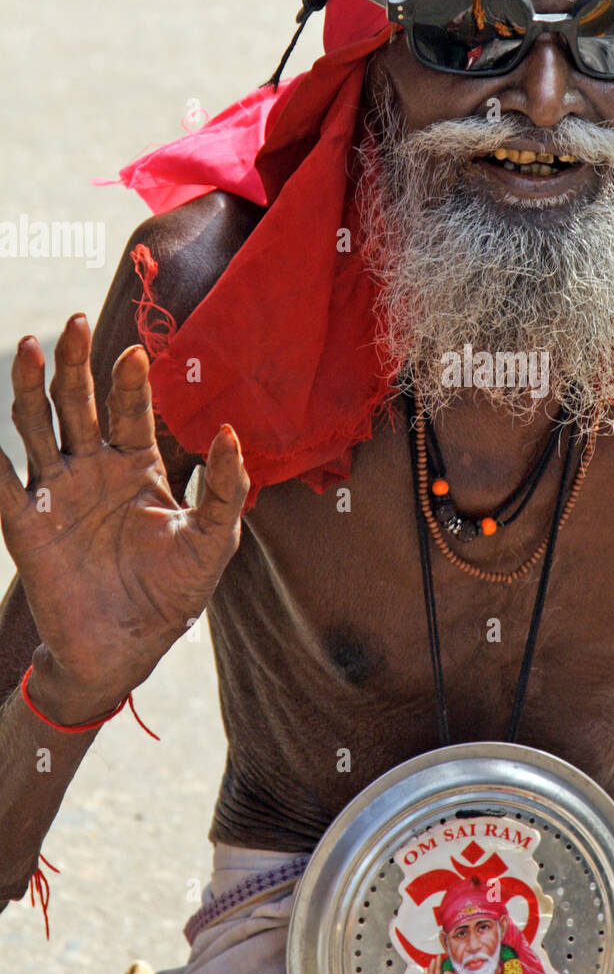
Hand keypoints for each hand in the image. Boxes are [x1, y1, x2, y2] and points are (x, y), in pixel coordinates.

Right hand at [0, 315, 249, 719]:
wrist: (127, 648)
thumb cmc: (175, 592)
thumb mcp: (214, 540)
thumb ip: (225, 488)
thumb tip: (230, 433)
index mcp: (137, 465)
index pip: (130, 409)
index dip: (130, 380)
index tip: (135, 353)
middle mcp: (92, 468)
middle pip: (78, 402)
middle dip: (75, 363)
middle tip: (73, 324)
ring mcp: (55, 492)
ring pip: (37, 426)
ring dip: (32, 388)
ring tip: (32, 349)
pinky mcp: (25, 524)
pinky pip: (1, 485)